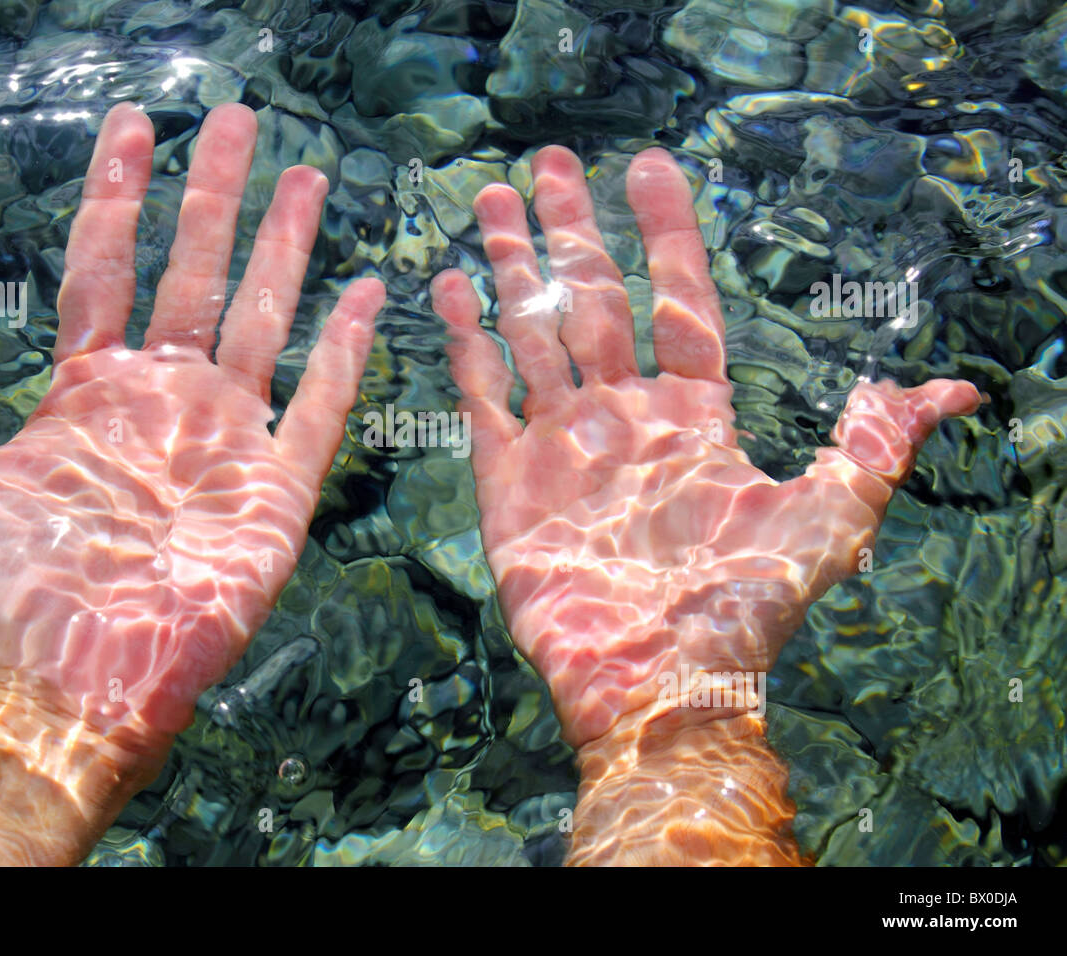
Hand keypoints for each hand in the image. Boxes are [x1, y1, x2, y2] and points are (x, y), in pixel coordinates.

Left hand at [0, 102, 383, 764]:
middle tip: (241, 121)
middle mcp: (163, 400)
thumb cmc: (7, 596)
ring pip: (265, 320)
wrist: (71, 689)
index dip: (121, 194)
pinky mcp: (277, 493)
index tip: (137, 126)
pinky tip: (364, 293)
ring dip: (286, 248)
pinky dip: (345, 352)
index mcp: (89, 391)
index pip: (108, 266)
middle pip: (197, 273)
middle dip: (218, 195)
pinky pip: (320, 409)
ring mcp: (225, 440)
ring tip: (309, 178)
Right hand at [433, 146, 979, 748]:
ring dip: (514, 268)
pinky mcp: (509, 481)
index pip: (677, 301)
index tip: (648, 167)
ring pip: (533, 333)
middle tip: (549, 162)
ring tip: (494, 199)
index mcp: (693, 416)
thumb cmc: (744, 608)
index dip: (664, 234)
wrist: (657, 685)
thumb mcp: (827, 520)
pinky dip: (467, 342)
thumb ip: (878, 446)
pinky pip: (484, 396)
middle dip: (572, 231)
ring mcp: (562, 445)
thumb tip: (954, 390)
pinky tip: (451, 288)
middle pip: (594, 300)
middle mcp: (624, 416)